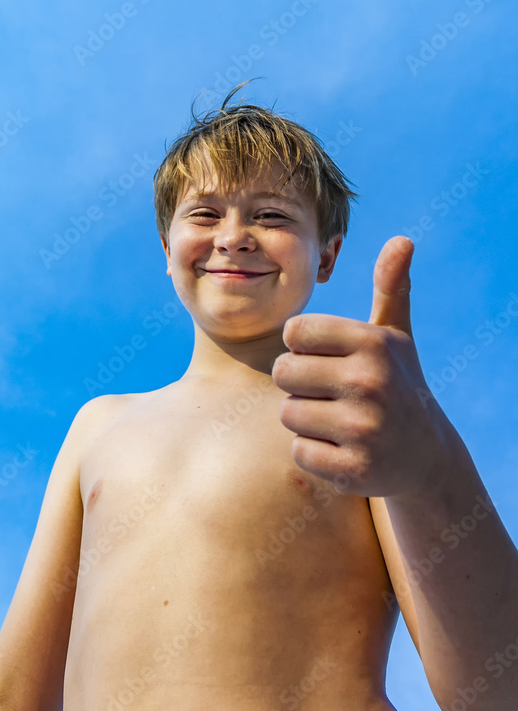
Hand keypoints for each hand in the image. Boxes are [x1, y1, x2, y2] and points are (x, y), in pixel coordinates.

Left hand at [272, 236, 449, 498]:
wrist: (425, 456)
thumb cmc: (397, 383)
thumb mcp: (395, 336)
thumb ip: (390, 286)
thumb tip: (402, 239)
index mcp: (372, 343)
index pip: (294, 331)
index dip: (304, 346)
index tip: (331, 358)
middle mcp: (369, 382)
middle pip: (284, 372)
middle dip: (301, 383)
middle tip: (333, 393)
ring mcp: (363, 429)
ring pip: (287, 413)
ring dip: (305, 419)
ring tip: (339, 419)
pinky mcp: (353, 471)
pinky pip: (298, 451)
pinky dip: (314, 452)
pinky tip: (342, 448)